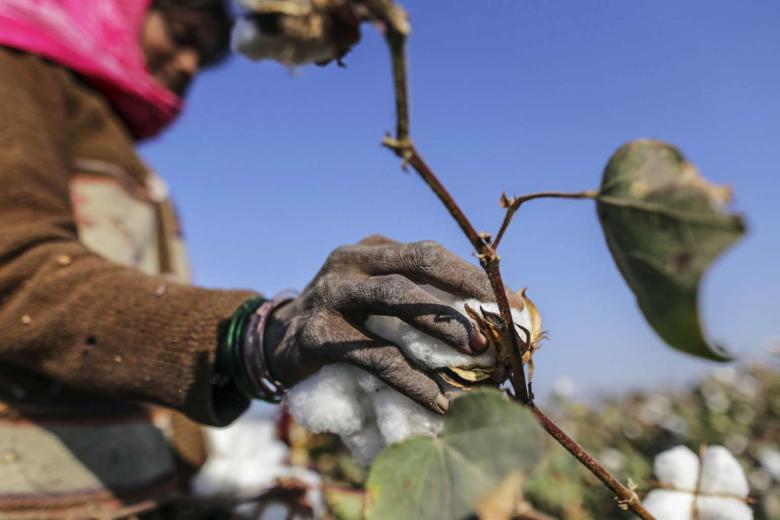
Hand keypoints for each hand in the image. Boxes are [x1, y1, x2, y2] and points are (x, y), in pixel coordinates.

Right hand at [264, 235, 496, 412]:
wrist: (276, 341)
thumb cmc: (342, 317)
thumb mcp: (373, 293)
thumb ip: (415, 295)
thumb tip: (484, 321)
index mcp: (371, 249)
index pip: (429, 253)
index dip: (471, 275)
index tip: (511, 301)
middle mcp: (350, 264)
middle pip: (415, 266)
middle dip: (461, 295)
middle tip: (496, 328)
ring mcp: (330, 295)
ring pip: (395, 300)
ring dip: (441, 328)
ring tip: (476, 355)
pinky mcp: (318, 335)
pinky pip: (374, 356)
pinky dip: (410, 380)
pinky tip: (436, 400)